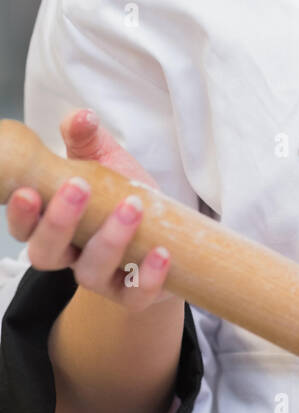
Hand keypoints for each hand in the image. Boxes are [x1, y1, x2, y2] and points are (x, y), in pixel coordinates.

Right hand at [5, 109, 174, 312]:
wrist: (165, 237)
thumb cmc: (122, 197)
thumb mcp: (104, 162)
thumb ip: (86, 139)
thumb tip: (82, 116)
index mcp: (53, 225)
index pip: (23, 226)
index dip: (20, 213)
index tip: (27, 190)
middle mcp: (69, 256)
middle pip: (44, 254)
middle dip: (58, 221)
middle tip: (78, 186)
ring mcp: (100, 279)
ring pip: (90, 273)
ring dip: (109, 240)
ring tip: (131, 205)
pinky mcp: (134, 295)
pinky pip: (135, 296)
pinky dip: (148, 278)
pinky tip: (161, 252)